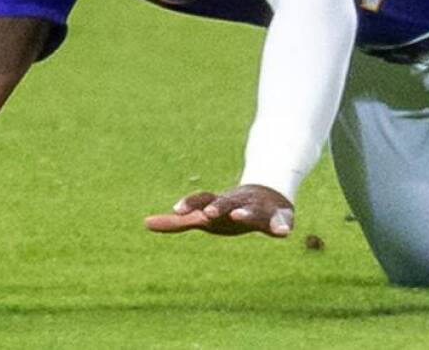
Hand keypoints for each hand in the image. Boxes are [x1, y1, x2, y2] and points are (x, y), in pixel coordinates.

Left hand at [144, 184, 293, 237]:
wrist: (267, 195)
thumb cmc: (228, 210)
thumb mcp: (203, 216)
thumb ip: (177, 223)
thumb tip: (145, 223)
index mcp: (218, 204)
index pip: (201, 200)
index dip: (190, 204)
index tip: (176, 209)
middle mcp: (237, 202)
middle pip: (226, 202)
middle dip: (217, 207)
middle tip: (208, 214)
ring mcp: (258, 208)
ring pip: (253, 210)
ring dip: (245, 213)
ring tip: (238, 216)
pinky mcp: (278, 218)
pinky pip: (281, 222)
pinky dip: (281, 226)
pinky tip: (283, 233)